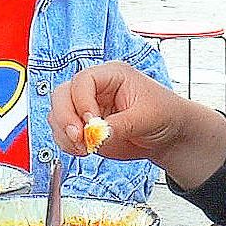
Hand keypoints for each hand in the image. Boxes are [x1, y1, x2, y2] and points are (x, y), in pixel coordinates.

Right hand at [47, 62, 224, 185]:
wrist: (168, 135)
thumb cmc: (164, 114)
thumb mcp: (147, 117)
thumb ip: (121, 125)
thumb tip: (98, 134)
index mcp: (111, 75)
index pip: (83, 81)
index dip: (82, 102)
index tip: (92, 123)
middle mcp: (94, 89)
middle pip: (62, 95)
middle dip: (65, 118)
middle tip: (78, 138)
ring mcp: (86, 108)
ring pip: (57, 114)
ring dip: (64, 134)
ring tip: (84, 148)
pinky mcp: (84, 127)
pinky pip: (63, 133)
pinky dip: (66, 144)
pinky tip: (83, 151)